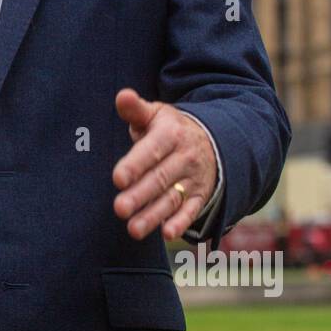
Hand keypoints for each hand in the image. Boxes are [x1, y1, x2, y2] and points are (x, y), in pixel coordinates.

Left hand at [112, 88, 215, 240]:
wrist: (212, 140)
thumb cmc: (170, 129)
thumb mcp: (155, 115)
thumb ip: (135, 109)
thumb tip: (122, 96)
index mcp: (171, 135)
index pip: (152, 150)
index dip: (135, 164)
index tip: (118, 178)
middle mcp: (185, 157)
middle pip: (160, 178)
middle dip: (140, 195)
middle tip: (119, 208)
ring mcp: (194, 178)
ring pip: (172, 198)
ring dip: (153, 215)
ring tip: (133, 229)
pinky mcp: (200, 196)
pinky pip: (191, 210)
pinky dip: (181, 223)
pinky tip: (167, 234)